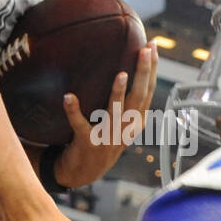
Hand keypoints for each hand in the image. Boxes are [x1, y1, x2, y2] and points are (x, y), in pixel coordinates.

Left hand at [54, 41, 158, 188]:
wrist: (84, 173)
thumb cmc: (101, 141)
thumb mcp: (120, 124)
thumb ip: (126, 103)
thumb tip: (125, 67)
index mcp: (134, 122)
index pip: (147, 92)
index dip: (152, 70)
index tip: (153, 47)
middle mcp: (125, 129)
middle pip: (138, 98)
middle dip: (143, 73)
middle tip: (145, 51)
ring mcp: (107, 138)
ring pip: (115, 113)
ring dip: (118, 94)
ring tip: (120, 74)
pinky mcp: (86, 143)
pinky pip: (79, 125)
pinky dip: (74, 111)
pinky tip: (68, 97)